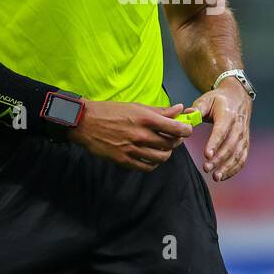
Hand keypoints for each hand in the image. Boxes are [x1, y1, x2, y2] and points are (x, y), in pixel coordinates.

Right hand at [68, 100, 192, 171]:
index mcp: (145, 118)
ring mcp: (132, 150)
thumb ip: (159, 110)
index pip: (175, 128)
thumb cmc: (111, 111)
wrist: (86, 123)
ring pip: (161, 157)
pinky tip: (151, 156)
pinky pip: (147, 167)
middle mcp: (141, 135)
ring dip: (166, 153)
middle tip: (175, 138)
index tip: (187, 129)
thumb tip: (179, 108)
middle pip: (170, 144)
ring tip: (163, 148)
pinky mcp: (124, 161)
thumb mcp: (136, 106)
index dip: (186, 130)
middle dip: (177, 141)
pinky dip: (154, 163)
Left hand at [191, 79, 251, 181]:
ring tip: (215, 176)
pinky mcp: (245, 143)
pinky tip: (223, 176)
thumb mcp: (206, 99)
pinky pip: (242, 158)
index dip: (215, 143)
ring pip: (238, 154)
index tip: (206, 155)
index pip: (222, 130)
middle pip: (230, 145)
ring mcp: (243, 136)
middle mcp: (238, 126)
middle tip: (206, 168)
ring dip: (227, 167)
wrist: (237, 97)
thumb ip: (197, 109)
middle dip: (219, 159)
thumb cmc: (218, 100)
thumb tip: (187, 115)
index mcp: (228, 114)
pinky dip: (234, 169)